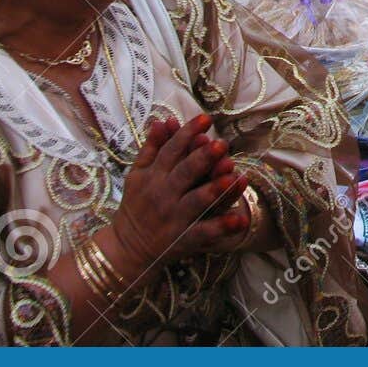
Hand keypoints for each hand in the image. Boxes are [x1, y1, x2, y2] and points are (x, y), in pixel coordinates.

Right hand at [107, 117, 250, 277]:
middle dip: (203, 158)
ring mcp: (175, 217)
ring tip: (234, 177)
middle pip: (185, 172)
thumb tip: (162, 120)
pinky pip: (205, 232)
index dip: (187, 133)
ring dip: (215, 189)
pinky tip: (240, 219)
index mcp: (153, 176)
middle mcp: (164, 195)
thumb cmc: (136, 205)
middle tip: (221, 144)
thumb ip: (151, 147)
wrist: (126, 248)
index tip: (206, 118)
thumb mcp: (137, 174)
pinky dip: (222, 227)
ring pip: (197, 201)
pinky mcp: (184, 239)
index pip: (171, 150)